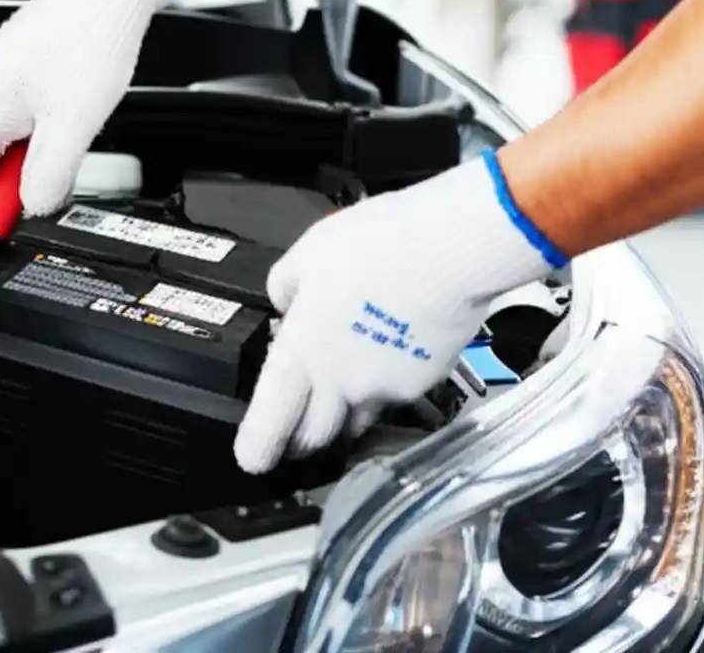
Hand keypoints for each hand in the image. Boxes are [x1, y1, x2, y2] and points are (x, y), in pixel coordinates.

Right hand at [0, 0, 175, 247]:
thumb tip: (34, 206)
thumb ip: (49, 177)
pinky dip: (25, 143)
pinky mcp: (19, 66)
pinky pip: (12, 118)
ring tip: (43, 185)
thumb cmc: (91, 42)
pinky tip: (50, 148)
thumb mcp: (74, 128)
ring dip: (15, 167)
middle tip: (7, 224)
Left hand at [233, 154, 559, 473]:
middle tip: (298, 422)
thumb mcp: (310, 252)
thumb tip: (284, 300)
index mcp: (303, 351)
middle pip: (313, 436)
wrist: (452, 248)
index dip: (257, 446)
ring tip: (349, 376)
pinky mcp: (421, 384)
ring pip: (356, 420)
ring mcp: (383, 388)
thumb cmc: (381, 244)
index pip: (270, 420)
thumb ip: (287, 285)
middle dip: (301, 435)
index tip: (250, 459)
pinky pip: (395, 395)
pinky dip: (388, 382)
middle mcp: (340, 381)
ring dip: (344, 412)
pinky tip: (393, 346)